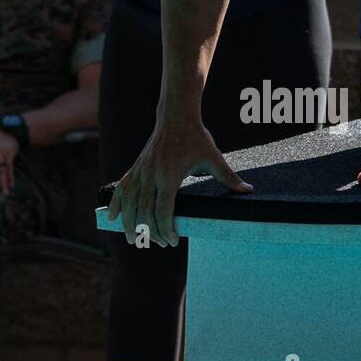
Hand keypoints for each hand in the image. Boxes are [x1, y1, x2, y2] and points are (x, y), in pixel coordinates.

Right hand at [107, 117, 252, 247]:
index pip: (162, 210)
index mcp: (169, 176)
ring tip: (134, 239)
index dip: (165, 229)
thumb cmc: (196, 137)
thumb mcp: (213, 157)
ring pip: (129, 203)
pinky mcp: (135, 168)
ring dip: (129, 224)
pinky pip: (121, 189)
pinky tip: (112, 217)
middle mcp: (151, 175)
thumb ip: (228, 177)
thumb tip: (248, 190)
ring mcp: (140, 172)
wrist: (175, 116)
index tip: (172, 240)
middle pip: (144, 212)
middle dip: (150, 232)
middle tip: (159, 244)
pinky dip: (115, 204)